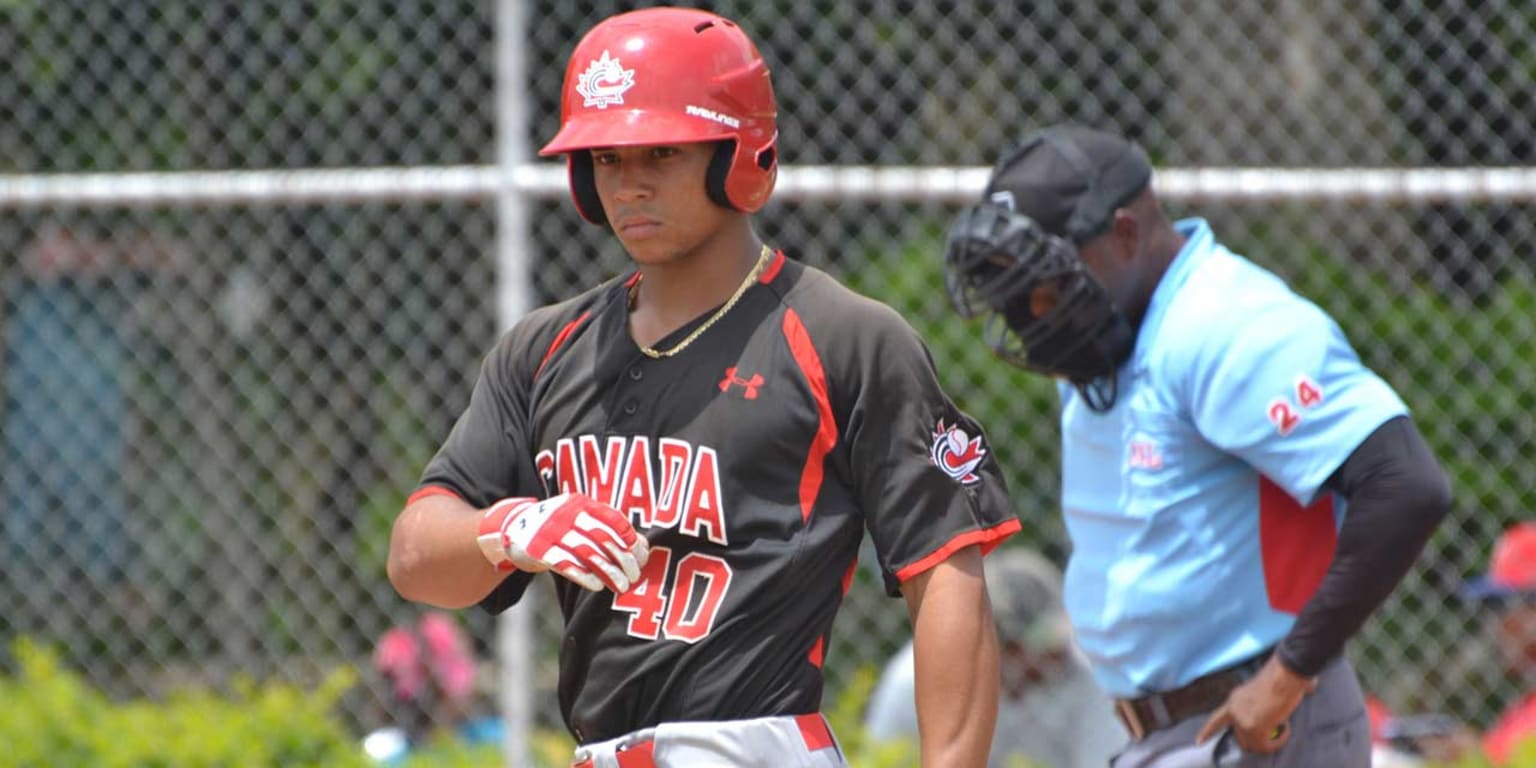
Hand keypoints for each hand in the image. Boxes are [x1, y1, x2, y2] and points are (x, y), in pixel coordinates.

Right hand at [476, 493, 648, 592]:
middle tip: (635, 577)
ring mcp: (550, 531)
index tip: (642, 558)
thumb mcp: (579, 518)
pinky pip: (566, 564)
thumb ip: (606, 528)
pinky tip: (598, 585)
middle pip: (603, 538)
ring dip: (609, 572)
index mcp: (581, 503)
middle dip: (623, 559)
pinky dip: (585, 576)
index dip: (631, 540)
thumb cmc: (558, 527)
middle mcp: (566, 514)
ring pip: (587, 553)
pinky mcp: (537, 550)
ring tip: (622, 586)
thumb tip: (643, 548)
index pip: (614, 520)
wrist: (514, 528)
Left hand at [1194, 655, 1317, 753]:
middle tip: (1277, 729)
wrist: (1286, 674)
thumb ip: (1271, 698)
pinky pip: (1265, 746)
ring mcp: (1242, 720)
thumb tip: (1306, 686)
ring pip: (1254, 745)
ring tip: (1283, 728)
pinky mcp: (1253, 728)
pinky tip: (1285, 729)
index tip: (1198, 742)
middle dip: (1259, 738)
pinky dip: (1277, 742)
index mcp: (1234, 700)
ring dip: (1270, 741)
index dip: (1208, 732)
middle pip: (1241, 738)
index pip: (1216, 719)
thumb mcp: (1266, 690)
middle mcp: (1234, 711)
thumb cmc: (1283, 676)